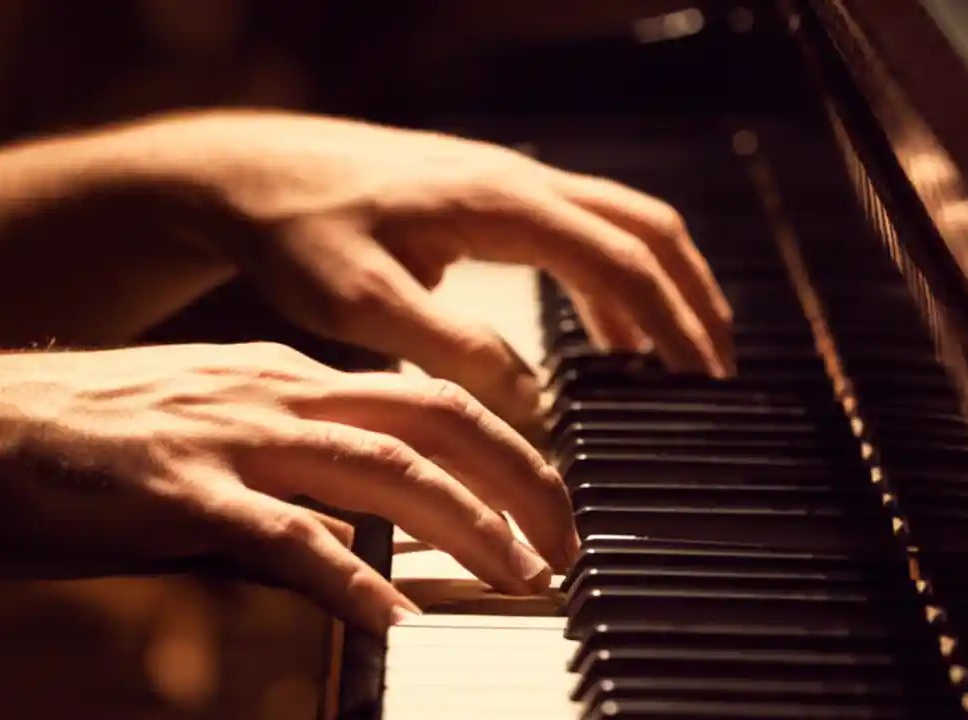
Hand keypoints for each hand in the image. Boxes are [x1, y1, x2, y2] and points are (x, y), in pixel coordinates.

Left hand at [0, 111, 732, 433]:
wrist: (249, 174)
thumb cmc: (298, 231)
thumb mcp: (362, 302)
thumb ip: (450, 349)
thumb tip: (531, 398)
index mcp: (501, 202)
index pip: (620, 257)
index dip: (673, 319)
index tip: (704, 376)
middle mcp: (516, 180)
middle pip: (643, 226)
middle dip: (692, 294)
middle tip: (717, 365)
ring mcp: (504, 181)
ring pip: (617, 221)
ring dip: (658, 285)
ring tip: (674, 357)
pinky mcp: (484, 195)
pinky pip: (577, 229)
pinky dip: (610, 279)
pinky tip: (602, 330)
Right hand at [0, 343, 575, 632]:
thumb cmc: (95, 436)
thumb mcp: (214, 427)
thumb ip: (292, 466)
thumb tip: (365, 525)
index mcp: (288, 381)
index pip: (426, 398)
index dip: (505, 448)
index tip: (548, 499)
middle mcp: (275, 397)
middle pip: (431, 422)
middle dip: (518, 481)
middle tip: (567, 542)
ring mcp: (231, 443)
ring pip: (381, 470)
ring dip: (465, 524)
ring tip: (521, 575)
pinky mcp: (179, 496)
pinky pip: (283, 534)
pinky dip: (348, 573)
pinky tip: (393, 612)